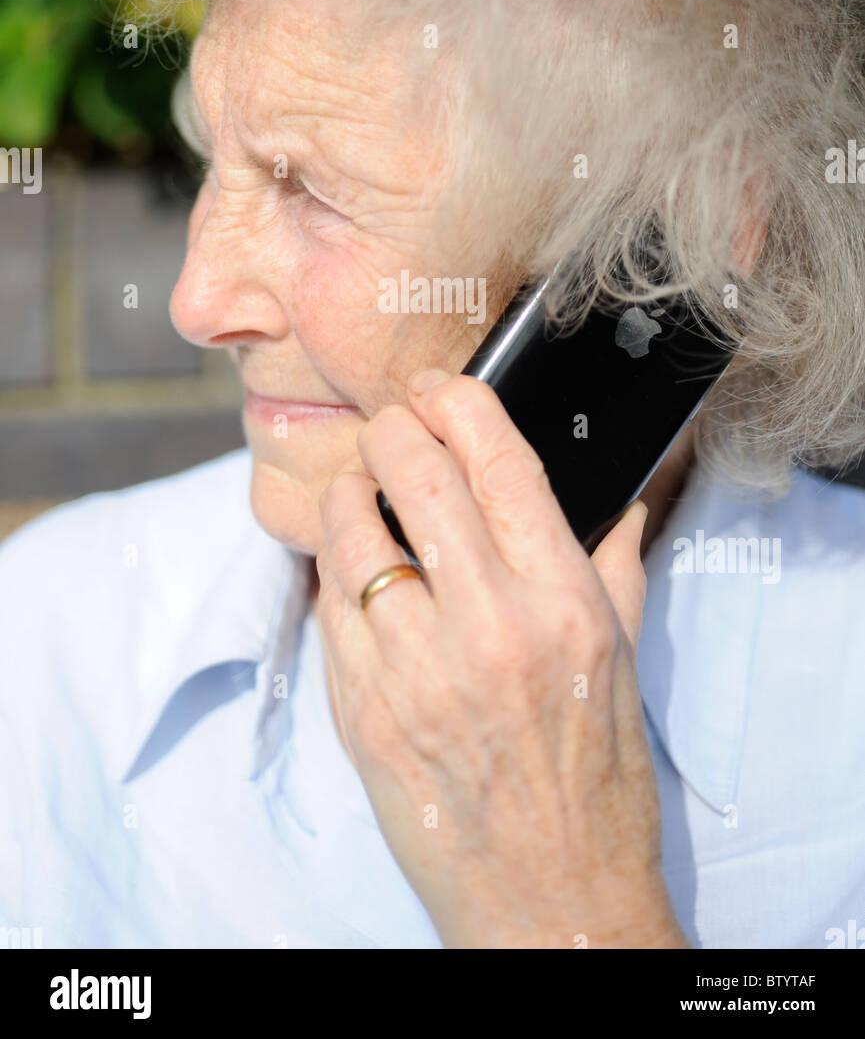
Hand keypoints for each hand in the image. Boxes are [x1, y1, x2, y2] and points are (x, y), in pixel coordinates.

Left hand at [315, 369, 688, 948]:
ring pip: (350, 529)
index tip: (438, 387)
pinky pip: (327, 605)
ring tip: (364, 495)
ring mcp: (414, 669)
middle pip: (411, 471)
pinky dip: (335, 571)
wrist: (550, 896)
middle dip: (391, 429)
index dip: (457, 400)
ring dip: (350, 494)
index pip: (497, 459)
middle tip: (392, 429)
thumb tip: (618, 499)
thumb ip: (612, 566)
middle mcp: (487, 626)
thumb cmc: (596, 781)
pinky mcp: (361, 710)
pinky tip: (355, 572)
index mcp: (562, 603)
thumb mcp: (623, 662)